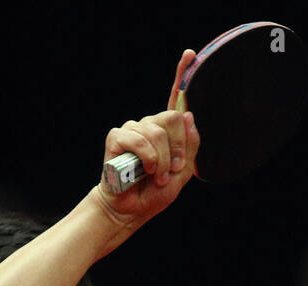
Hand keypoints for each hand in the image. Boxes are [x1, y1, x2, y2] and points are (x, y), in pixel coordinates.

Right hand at [91, 49, 200, 228]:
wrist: (131, 209)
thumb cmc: (154, 192)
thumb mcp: (182, 173)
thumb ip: (190, 146)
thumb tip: (189, 115)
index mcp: (167, 132)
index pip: (175, 99)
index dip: (182, 75)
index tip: (189, 54)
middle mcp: (150, 125)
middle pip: (173, 118)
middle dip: (177, 149)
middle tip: (171, 170)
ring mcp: (133, 130)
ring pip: (158, 132)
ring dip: (162, 161)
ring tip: (156, 176)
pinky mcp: (117, 137)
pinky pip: (138, 139)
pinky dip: (147, 158)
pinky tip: (144, 170)